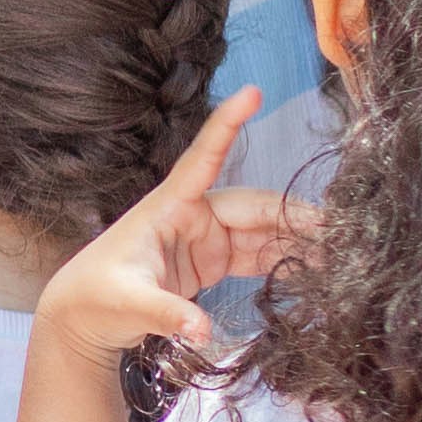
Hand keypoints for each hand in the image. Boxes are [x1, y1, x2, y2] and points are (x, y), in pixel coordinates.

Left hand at [38, 91, 316, 358]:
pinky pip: (257, 252)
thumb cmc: (95, 297)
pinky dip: (285, 259)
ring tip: (337, 254)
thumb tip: (200, 329)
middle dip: (295, 215)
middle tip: (338, 233)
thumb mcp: (127, 302)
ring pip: (262, 228)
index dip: (228, 125)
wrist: (83, 317)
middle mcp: (192, 213)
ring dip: (297, 239)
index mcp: (169, 205)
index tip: (252, 91)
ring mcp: (206, 235)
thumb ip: (166, 314)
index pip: (204, 157)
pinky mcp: (213, 259)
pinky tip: (313, 268)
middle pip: (253, 204)